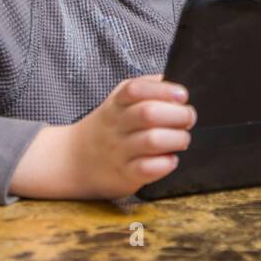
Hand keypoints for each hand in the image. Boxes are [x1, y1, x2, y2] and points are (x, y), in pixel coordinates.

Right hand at [66, 74, 195, 198]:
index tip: (182, 95)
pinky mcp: (124, 175)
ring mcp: (119, 151)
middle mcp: (116, 125)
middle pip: (149, 113)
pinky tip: (170, 159)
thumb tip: (173, 85)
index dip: (163, 90)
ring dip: (177, 138)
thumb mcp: (118, 101)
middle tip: (188, 119)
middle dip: (178, 115)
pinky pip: (148, 169)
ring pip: (152, 140)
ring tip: (181, 139)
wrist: (73, 160)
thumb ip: (145, 88)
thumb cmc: (107, 128)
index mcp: (117, 103)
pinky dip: (166, 163)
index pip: (136, 89)